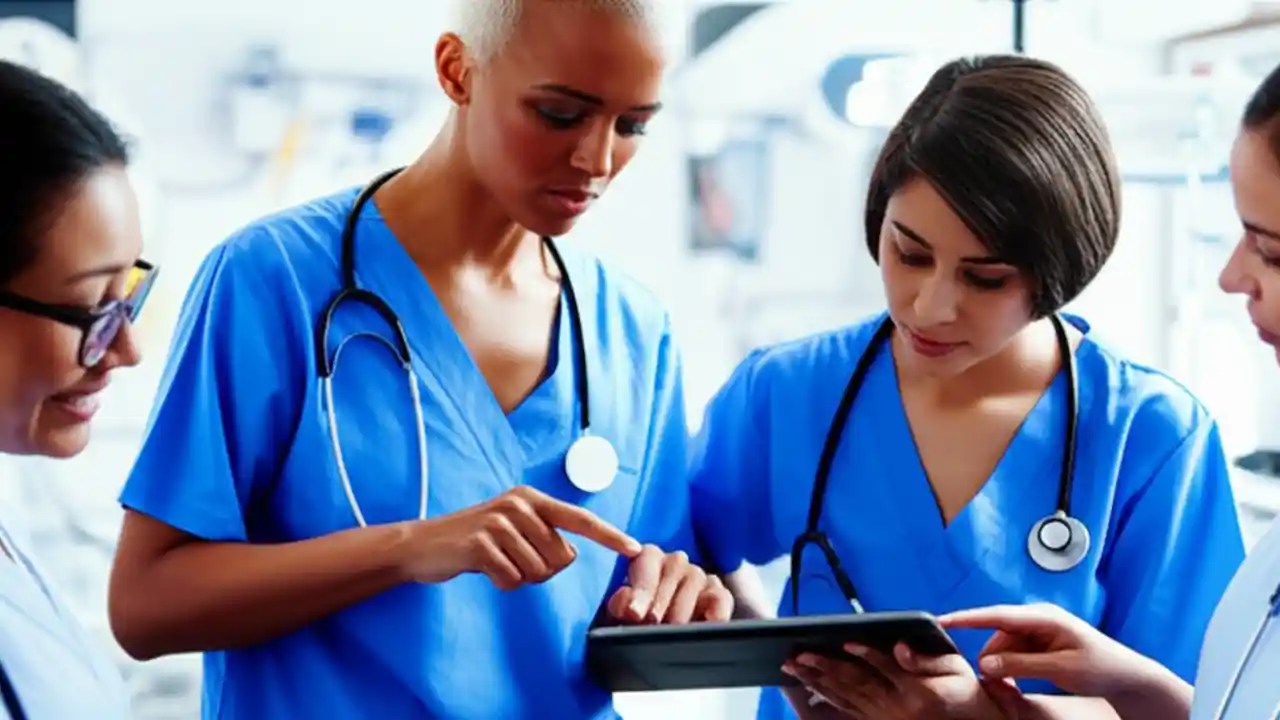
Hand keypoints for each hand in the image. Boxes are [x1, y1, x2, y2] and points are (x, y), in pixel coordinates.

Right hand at [404, 486, 641, 588]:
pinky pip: (512, 579)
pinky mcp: (482, 544)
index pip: (579, 519)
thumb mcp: (513, 528)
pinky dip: (501, 583)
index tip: (634, 548)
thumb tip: (570, 555)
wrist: (422, 544)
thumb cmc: (476, 540)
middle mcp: (519, 505)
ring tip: (496, 561)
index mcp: (532, 499)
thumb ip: (544, 536)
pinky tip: (484, 568)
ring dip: (519, 577)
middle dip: (542, 570)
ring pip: (538, 572)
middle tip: (512, 559)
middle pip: (560, 558)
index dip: (609, 535)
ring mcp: (499, 522)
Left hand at [606, 545, 732, 623]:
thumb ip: (621, 606)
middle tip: (652, 624)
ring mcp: (698, 575)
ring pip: (695, 581)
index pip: (647, 562)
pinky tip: (710, 622)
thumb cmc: (636, 620)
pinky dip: (718, 609)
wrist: (657, 638)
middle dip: (660, 601)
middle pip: (672, 570)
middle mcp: (675, 561)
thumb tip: (628, 604)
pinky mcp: (719, 594)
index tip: (634, 614)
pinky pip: (721, 597)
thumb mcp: (622, 614)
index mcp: (648, 558)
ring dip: (683, 608)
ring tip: (673, 630)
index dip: (641, 589)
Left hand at [781, 643, 1009, 719]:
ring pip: (845, 696)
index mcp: (918, 690)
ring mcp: (884, 716)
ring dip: (817, 680)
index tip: (847, 641)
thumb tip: (901, 648)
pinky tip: (809, 683)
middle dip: (825, 667)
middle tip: (799, 654)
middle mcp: (897, 705)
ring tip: (794, 666)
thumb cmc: (962, 691)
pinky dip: (826, 695)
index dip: (867, 654)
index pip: (888, 668)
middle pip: (856, 683)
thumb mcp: (955, 670)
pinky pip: (846, 708)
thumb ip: (926, 660)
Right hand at [941, 603, 1165, 699]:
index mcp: (1044, 617)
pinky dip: (1010, 666)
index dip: (967, 618)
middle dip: (990, 657)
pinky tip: (1017, 681)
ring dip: (1001, 665)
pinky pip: (1013, 651)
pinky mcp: (1039, 641)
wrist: (1127, 676)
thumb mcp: (1061, 668)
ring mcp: (1038, 628)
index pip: (997, 615)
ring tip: (1012, 688)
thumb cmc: (1101, 668)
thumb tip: (984, 663)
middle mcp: (1037, 617)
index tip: (941, 621)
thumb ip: (1021, 664)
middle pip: (997, 633)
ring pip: (1002, 644)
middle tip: (995, 685)